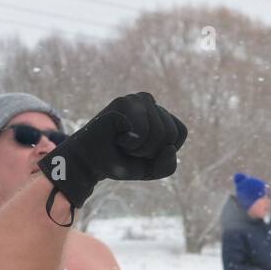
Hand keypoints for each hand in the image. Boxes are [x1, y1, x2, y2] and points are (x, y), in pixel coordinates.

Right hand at [38, 92, 187, 207]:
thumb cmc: (121, 161)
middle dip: (151, 151)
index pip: (180, 132)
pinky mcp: (122, 104)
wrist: (90, 162)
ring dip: (140, 149)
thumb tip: (170, 148)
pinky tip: (117, 137)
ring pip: (159, 133)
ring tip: (124, 143)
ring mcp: (134, 99)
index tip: (144, 151)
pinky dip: (131, 144)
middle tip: (131, 148)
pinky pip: (143, 132)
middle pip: (171, 134)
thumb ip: (168, 166)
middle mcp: (147, 100)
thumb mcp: (150, 170)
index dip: (164, 150)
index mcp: (158, 112)